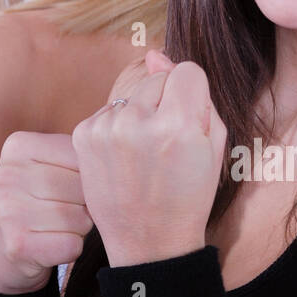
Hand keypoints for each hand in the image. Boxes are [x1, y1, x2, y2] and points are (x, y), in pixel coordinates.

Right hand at [0, 132, 92, 294]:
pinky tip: (52, 244)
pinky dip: (71, 249)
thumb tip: (121, 159)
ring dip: (80, 228)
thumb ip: (79, 154)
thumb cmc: (37, 200)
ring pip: (81, 219)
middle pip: (83, 188)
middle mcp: (8, 174)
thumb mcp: (48, 164)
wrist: (0, 247)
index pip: (83, 156)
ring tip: (57, 226)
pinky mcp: (17, 244)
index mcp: (19, 145)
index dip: (89, 176)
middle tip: (64, 209)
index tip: (70, 184)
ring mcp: (9, 210)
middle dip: (86, 203)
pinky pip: (72, 245)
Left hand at [71, 50, 226, 267]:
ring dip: (139, 114)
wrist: (148, 242)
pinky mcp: (82, 135)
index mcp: (178, 126)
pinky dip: (117, 126)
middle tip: (166, 145)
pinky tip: (124, 157)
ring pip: (131, 93)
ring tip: (144, 154)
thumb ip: (195, 95)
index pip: (187, 71)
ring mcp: (105, 129)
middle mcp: (137, 123)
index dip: (192, 95)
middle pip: (157, 78)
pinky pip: (108, 110)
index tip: (189, 122)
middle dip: (165, 102)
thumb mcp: (213, 147)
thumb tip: (156, 55)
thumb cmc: (188, 195)